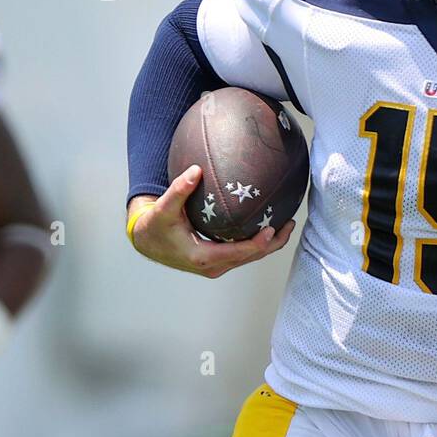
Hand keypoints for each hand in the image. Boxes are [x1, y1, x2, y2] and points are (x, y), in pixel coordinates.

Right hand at [128, 165, 295, 277]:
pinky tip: (268, 227)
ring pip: (249, 258)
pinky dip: (258, 244)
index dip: (258, 243)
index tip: (272, 228)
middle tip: (289, 223)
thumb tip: (195, 170)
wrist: (147, 242)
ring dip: (269, 244)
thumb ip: (179, 190)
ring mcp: (216, 266)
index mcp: (202, 256)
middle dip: (272, 243)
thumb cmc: (156, 224)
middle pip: (251, 257)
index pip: (238, 253)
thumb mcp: (164, 208)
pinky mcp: (217, 262)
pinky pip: (243, 255)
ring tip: (286, 225)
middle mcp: (212, 266)